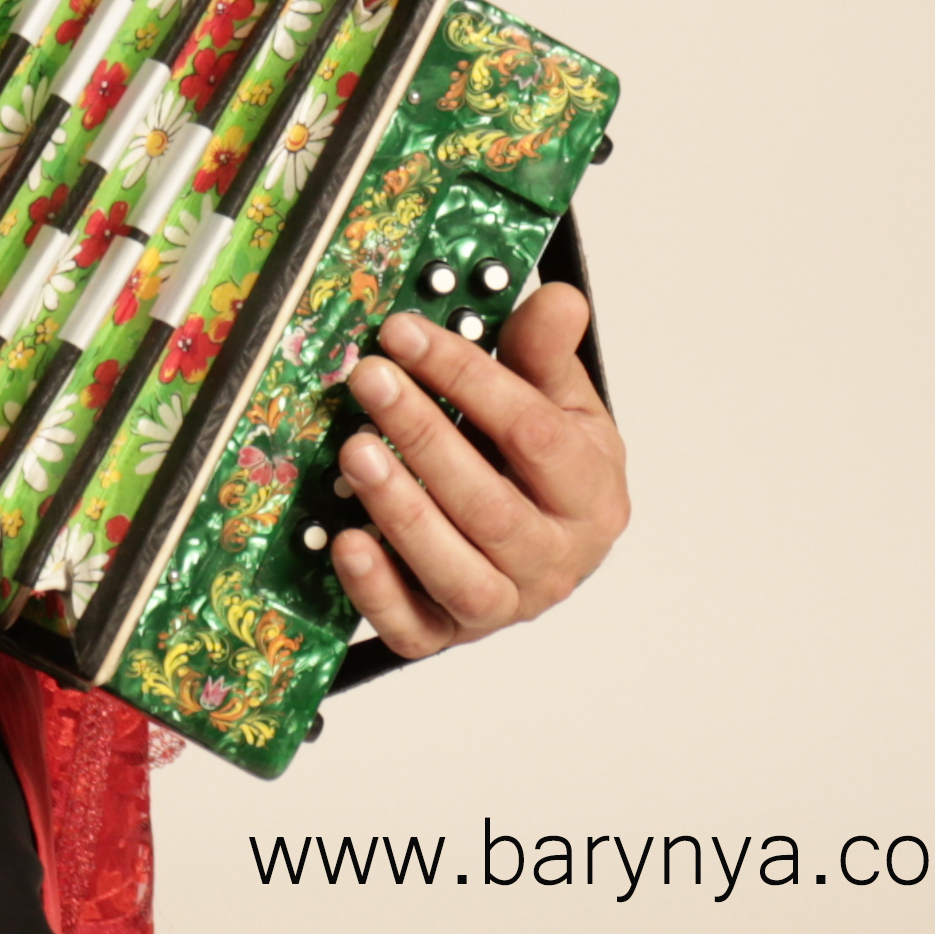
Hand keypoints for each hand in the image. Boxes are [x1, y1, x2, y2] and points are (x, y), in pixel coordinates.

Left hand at [325, 283, 627, 655]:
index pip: (535, 435)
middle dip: (424, 437)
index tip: (403, 332)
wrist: (543, 541)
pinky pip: (414, 630)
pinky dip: (377, 592)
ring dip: (402, 513)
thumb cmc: (542, 466)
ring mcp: (505, 603)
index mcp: (590, 493)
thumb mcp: (557, 401)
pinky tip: (344, 543)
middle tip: (369, 379)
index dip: (467, 378)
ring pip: (459, 574)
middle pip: (491, 507)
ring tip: (355, 451)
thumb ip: (545, 352)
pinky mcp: (450, 633)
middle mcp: (555, 558)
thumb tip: (558, 300)